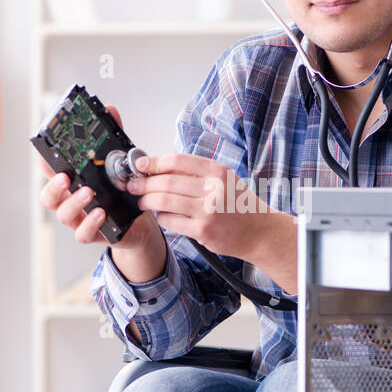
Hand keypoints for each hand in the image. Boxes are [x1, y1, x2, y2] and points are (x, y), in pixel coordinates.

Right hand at [36, 103, 159, 253]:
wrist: (138, 223)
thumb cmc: (121, 192)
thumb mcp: (118, 163)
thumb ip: (112, 138)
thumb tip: (110, 110)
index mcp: (73, 182)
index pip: (51, 170)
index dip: (44, 161)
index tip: (46, 151)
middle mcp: (70, 201)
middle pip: (48, 196)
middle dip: (52, 186)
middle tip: (64, 177)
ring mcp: (80, 219)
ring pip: (63, 215)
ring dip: (73, 203)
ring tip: (88, 193)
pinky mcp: (94, 233)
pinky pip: (83, 234)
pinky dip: (90, 224)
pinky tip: (101, 213)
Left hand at [125, 153, 279, 263]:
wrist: (258, 230)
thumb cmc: (237, 203)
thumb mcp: (223, 179)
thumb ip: (196, 172)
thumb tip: (159, 167)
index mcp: (217, 171)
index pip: (177, 161)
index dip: (154, 162)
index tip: (140, 165)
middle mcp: (213, 189)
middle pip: (167, 181)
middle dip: (144, 183)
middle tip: (133, 185)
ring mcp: (208, 210)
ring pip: (165, 201)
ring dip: (148, 200)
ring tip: (142, 201)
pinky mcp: (202, 230)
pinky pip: (171, 221)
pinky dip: (161, 218)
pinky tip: (161, 216)